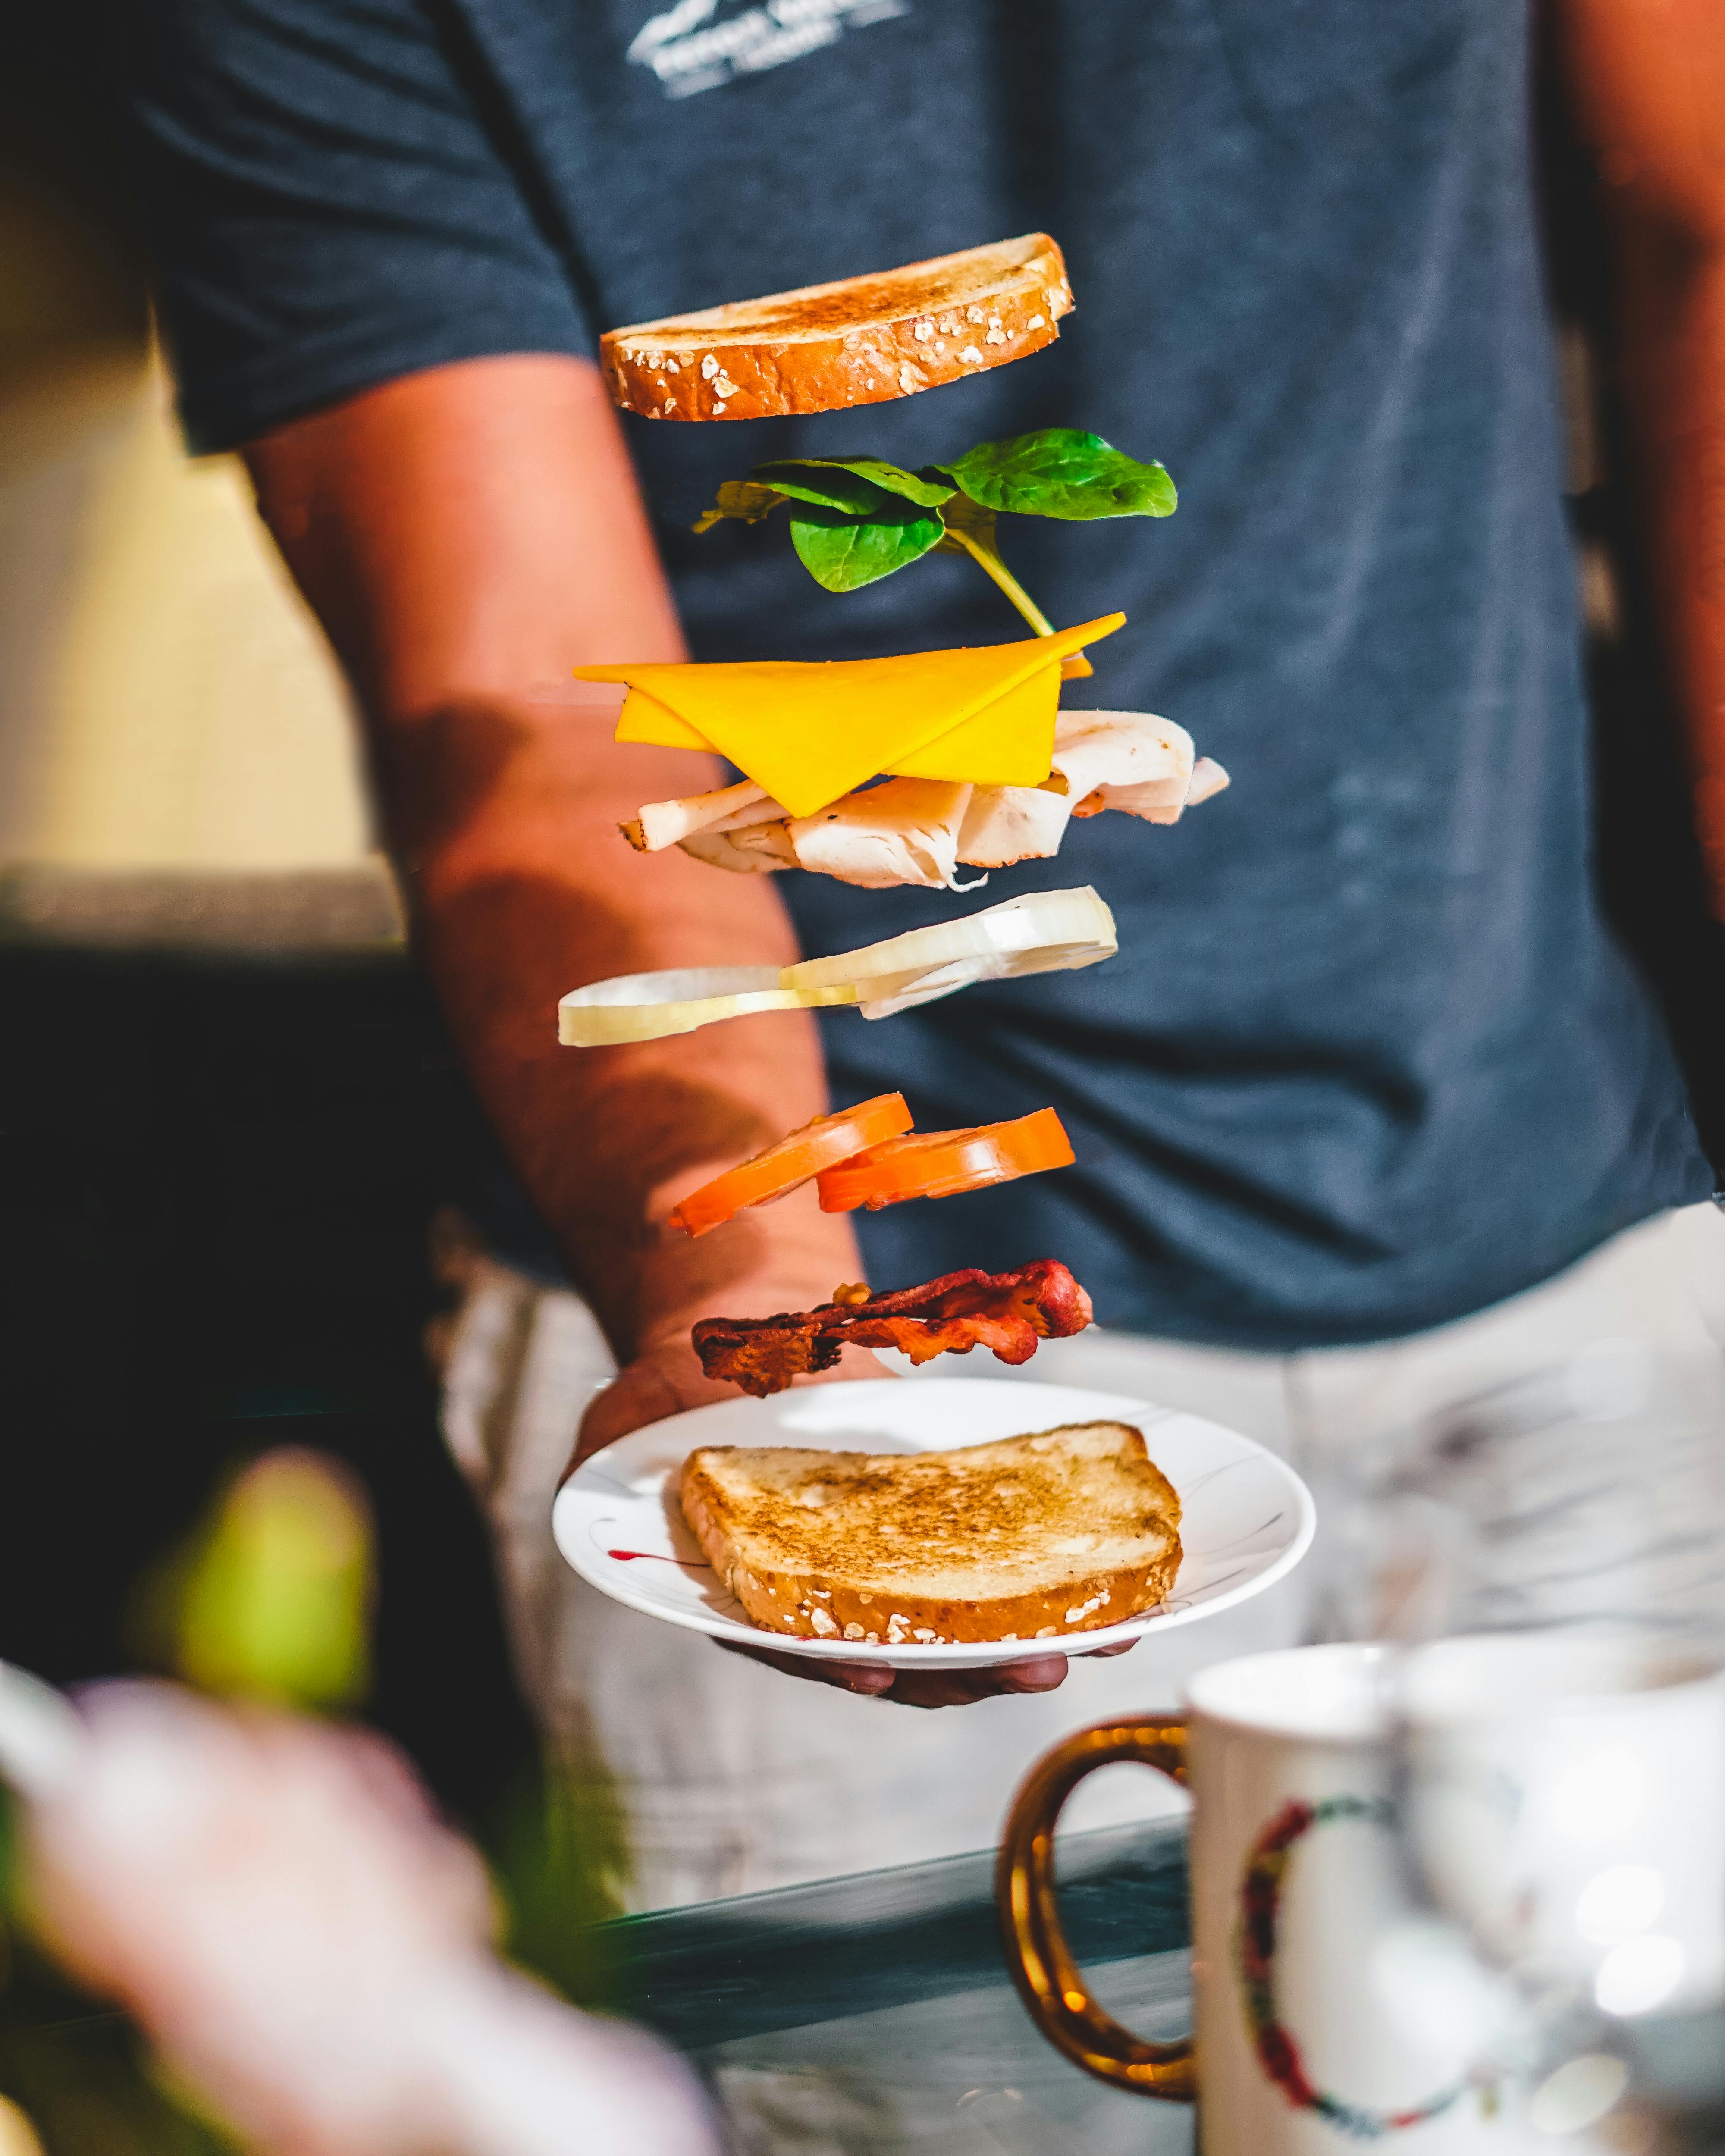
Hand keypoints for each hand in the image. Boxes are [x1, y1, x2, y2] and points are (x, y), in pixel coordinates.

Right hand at [572, 1338, 1140, 1707]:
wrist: (739, 1340)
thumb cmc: (675, 1385)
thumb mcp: (623, 1420)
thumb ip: (607, 1460)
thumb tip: (591, 1478)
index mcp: (749, 1594)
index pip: (799, 1644)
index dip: (845, 1659)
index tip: (886, 1666)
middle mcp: (826, 1597)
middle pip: (906, 1652)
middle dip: (973, 1668)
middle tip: (1038, 1667)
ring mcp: (886, 1566)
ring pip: (965, 1621)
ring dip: (1034, 1634)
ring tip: (1109, 1636)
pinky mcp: (936, 1527)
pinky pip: (998, 1562)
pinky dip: (1053, 1577)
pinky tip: (1115, 1583)